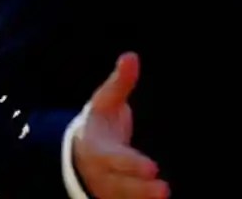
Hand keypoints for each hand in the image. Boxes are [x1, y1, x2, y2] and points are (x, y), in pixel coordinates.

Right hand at [73, 53, 169, 198]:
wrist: (77, 150)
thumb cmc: (98, 122)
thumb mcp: (105, 101)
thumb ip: (120, 83)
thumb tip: (131, 56)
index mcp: (97, 149)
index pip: (115, 158)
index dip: (132, 164)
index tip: (153, 167)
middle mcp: (101, 173)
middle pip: (120, 185)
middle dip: (140, 189)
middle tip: (163, 188)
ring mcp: (107, 187)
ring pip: (124, 197)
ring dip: (143, 198)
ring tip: (164, 195)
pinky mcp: (117, 195)